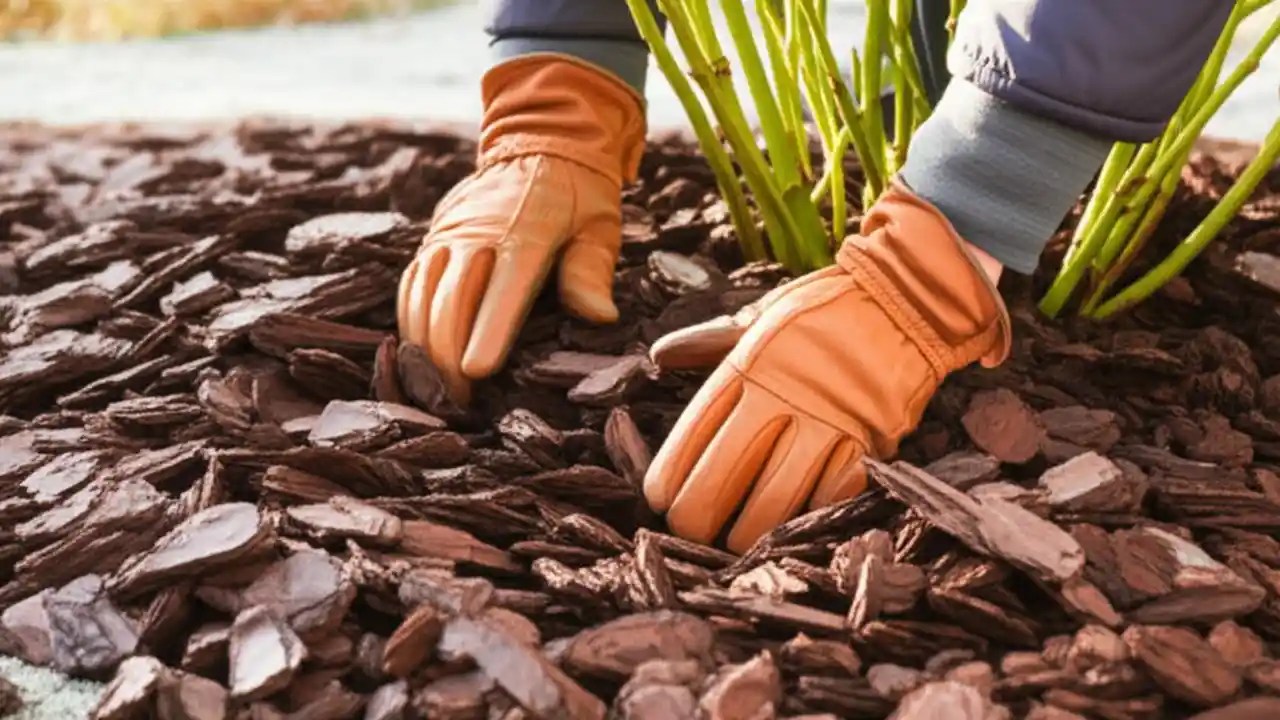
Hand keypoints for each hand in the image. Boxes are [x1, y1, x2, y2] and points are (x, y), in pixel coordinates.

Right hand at [398, 55, 644, 403]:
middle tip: (460, 403)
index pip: (502, 291)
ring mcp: (449, 235)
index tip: (476, 372)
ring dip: (423, 346)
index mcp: (526, 233)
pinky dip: (410, 321)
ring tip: (436, 390)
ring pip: (421, 296)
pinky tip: (419, 355)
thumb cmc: (579, 197)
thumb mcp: (600, 227)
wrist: (540, 140)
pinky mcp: (432, 238)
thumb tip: (599, 316)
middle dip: (448, 356)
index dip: (486, 333)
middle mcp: (478, 233)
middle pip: (451, 302)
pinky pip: (410, 284)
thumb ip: (591, 272)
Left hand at [644, 182, 1012, 552]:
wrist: (908, 300)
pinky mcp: (870, 443)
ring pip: (775, 501)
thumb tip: (659, 355)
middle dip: (698, 516)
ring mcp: (828, 424)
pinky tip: (788, 528)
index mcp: (748, 367)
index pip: (693, 435)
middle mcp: (782, 398)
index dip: (669, 476)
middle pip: (724, 477)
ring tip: (734, 542)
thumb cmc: (826, 311)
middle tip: (691, 531)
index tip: (658, 498)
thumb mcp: (761, 318)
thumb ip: (710, 343)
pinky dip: (805, 518)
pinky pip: (831, 497)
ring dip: (748, 531)